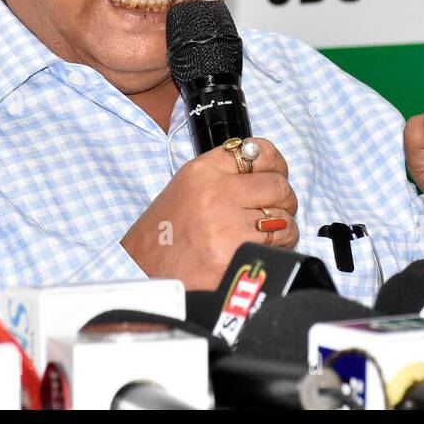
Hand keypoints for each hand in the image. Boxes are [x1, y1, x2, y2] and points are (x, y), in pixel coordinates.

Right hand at [121, 137, 298, 290]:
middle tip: (274, 212)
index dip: (276, 165)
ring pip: (283, 220)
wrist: (139, 271)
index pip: (259, 152)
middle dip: (284, 202)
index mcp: (203, 171)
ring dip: (282, 230)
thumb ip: (223, 175)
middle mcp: (216, 193)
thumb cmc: (164, 233)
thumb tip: (266, 170)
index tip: (276, 175)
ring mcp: (227, 226)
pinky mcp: (235, 256)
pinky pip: (277, 248)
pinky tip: (258, 253)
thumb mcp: (187, 188)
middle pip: (278, 186)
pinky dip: (276, 251)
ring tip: (264, 237)